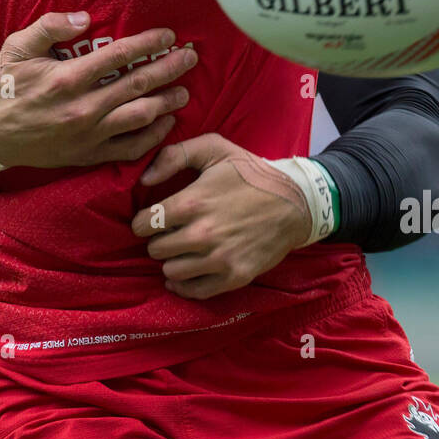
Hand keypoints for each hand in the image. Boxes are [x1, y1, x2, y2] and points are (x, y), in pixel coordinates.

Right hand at [0, 12, 196, 167]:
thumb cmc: (4, 86)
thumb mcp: (19, 46)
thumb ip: (51, 26)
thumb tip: (85, 18)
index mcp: (68, 78)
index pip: (120, 56)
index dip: (149, 43)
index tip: (169, 36)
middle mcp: (83, 107)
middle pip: (138, 85)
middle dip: (169, 69)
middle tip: (190, 58)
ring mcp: (88, 134)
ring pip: (140, 118)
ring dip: (167, 103)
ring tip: (184, 91)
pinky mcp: (88, 155)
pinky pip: (130, 148)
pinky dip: (152, 137)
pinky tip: (166, 123)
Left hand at [131, 134, 311, 299]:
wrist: (295, 202)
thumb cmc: (250, 174)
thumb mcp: (215, 148)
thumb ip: (174, 155)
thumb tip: (143, 179)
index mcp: (193, 202)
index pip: (144, 223)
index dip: (143, 221)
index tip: (152, 219)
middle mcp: (203, 234)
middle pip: (155, 249)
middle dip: (158, 240)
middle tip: (170, 233)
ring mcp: (219, 259)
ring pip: (170, 271)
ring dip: (172, 260)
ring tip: (182, 250)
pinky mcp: (234, 277)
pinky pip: (194, 291)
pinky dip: (184, 284)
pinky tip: (186, 272)